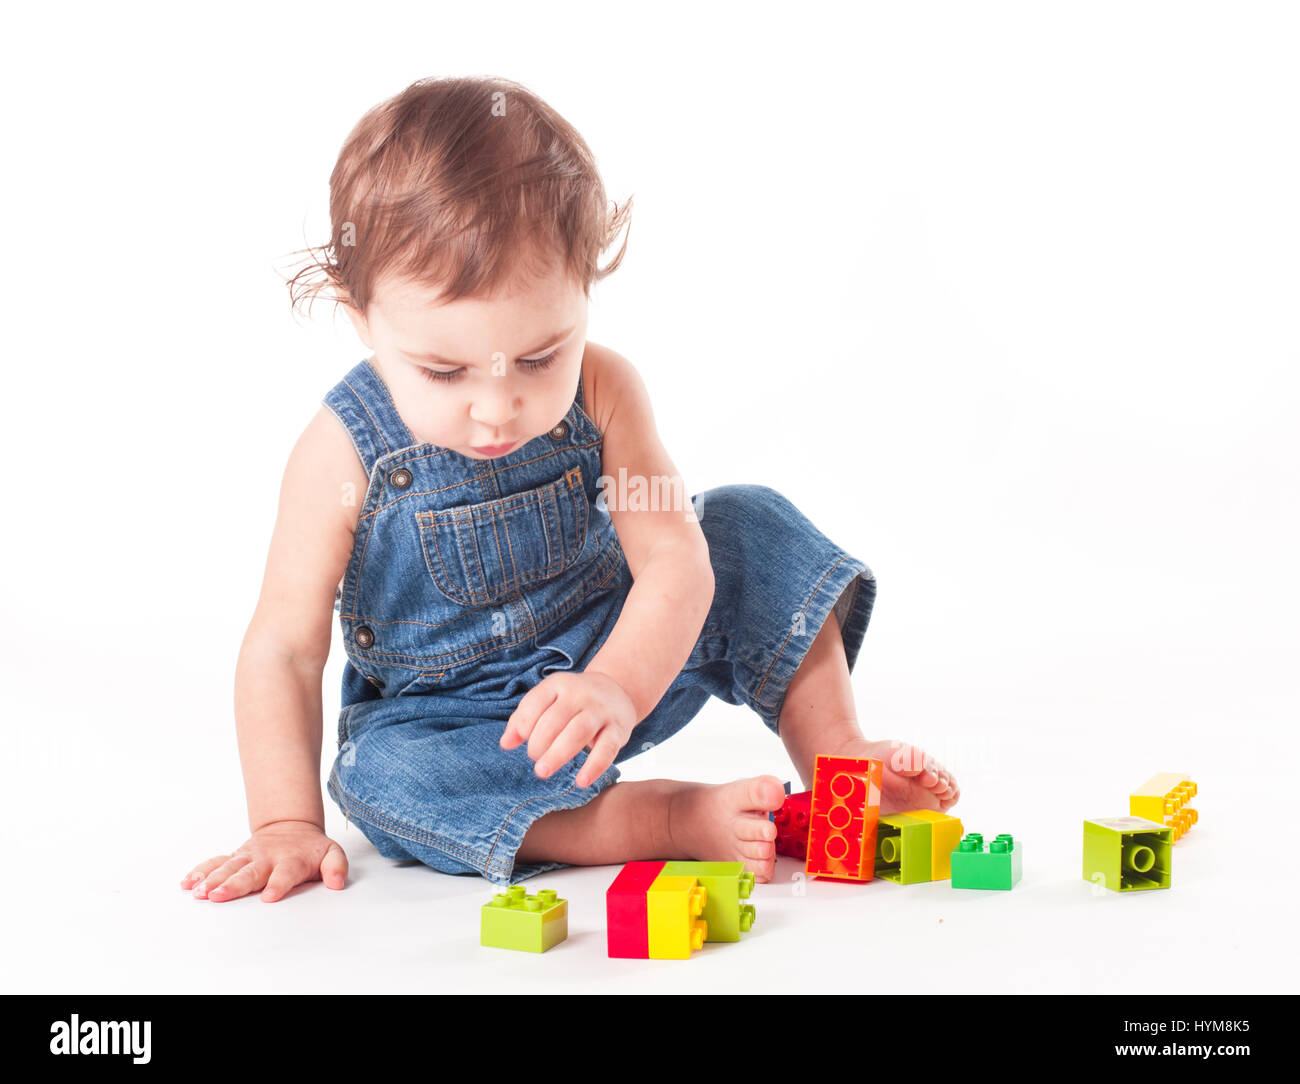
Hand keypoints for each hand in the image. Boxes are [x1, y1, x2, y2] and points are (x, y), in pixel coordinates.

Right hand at [179, 820, 347, 902]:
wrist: (291, 827)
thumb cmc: (311, 849)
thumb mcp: (332, 854)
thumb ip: (336, 867)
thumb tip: (337, 883)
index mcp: (290, 860)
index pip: (285, 874)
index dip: (278, 885)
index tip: (268, 897)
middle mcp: (266, 858)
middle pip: (249, 873)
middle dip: (234, 885)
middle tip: (218, 896)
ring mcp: (248, 857)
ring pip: (228, 868)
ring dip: (212, 880)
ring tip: (199, 893)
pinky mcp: (235, 858)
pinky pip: (215, 863)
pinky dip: (201, 871)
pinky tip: (187, 883)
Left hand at [500, 670, 636, 786]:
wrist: (616, 690)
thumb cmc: (573, 701)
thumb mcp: (548, 701)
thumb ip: (524, 719)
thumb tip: (505, 744)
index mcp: (558, 685)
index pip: (536, 702)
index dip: (524, 724)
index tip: (521, 740)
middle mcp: (580, 695)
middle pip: (555, 719)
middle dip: (539, 743)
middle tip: (535, 761)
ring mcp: (600, 711)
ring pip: (578, 732)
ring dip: (558, 754)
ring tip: (542, 772)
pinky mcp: (618, 730)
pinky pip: (607, 749)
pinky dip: (594, 766)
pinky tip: (581, 781)